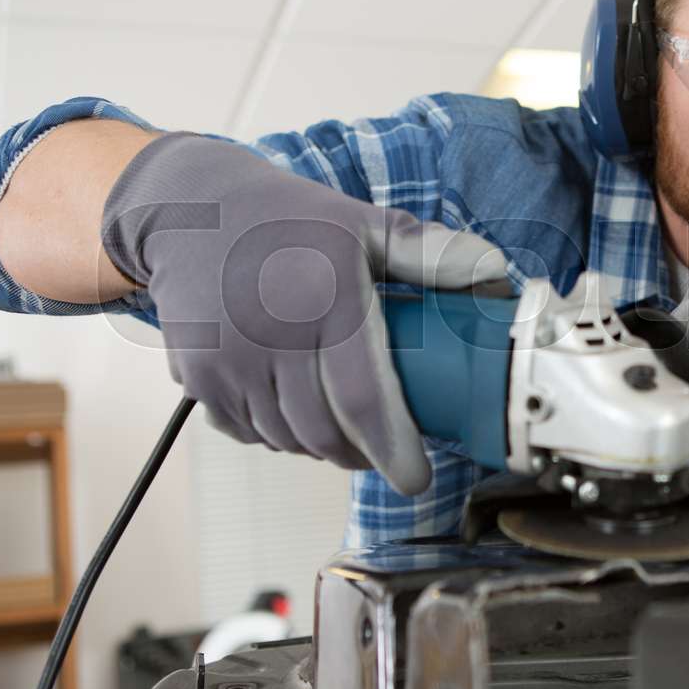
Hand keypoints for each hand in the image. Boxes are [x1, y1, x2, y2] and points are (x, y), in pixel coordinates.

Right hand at [100, 133, 506, 494]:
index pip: (365, 402)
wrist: (192, 209)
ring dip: (319, 447)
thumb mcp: (365, 224)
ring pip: (287, 440)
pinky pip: (247, 432)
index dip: (394, 451)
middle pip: (325, 434)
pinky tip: (293, 410)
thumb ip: (430, 255)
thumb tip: (495, 274)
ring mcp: (229, 361)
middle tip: (383, 449)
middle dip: (361, 455)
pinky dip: (276, 435)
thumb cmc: (292, 219)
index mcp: (327, 301)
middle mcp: (273, 337)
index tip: (416, 478)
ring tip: (342, 428)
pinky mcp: (197, 377)